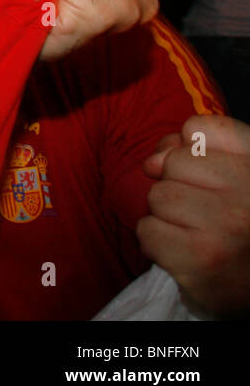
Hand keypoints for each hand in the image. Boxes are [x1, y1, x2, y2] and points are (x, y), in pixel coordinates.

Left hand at [139, 115, 249, 317]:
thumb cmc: (243, 231)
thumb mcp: (234, 181)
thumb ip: (196, 155)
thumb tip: (153, 160)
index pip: (201, 127)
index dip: (188, 147)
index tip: (205, 174)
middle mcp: (249, 190)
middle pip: (174, 162)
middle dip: (178, 187)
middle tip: (206, 215)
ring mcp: (226, 224)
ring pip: (158, 196)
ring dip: (168, 217)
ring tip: (198, 236)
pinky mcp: (200, 258)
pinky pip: (147, 230)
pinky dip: (157, 243)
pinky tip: (185, 254)